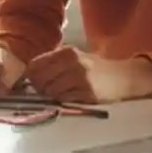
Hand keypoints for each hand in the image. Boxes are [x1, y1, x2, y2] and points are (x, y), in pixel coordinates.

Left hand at [23, 47, 151, 103]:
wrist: (123, 77)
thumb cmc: (94, 68)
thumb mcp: (74, 58)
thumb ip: (53, 63)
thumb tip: (29, 74)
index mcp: (66, 52)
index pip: (36, 64)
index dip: (30, 75)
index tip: (32, 81)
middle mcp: (72, 63)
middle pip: (41, 79)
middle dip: (39, 87)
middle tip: (44, 90)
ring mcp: (80, 78)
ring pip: (51, 91)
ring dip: (50, 96)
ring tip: (58, 94)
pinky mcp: (88, 93)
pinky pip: (64, 99)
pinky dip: (62, 100)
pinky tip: (69, 97)